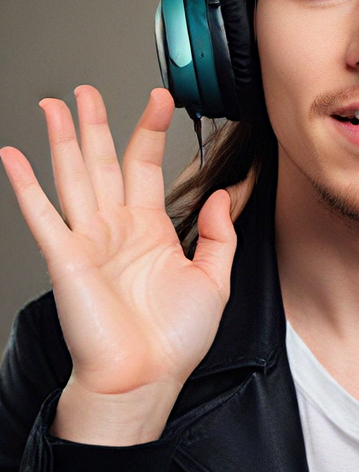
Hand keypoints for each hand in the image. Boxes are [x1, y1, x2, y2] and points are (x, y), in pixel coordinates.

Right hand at [0, 86, 236, 443]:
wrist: (145, 381)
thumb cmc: (174, 339)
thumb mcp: (214, 278)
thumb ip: (220, 234)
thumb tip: (224, 195)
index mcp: (151, 230)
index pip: (148, 166)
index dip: (151, 131)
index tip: (161, 100)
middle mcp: (118, 228)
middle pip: (105, 162)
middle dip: (98, 123)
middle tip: (89, 91)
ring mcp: (89, 240)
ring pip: (74, 176)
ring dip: (64, 140)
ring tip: (57, 106)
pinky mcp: (66, 258)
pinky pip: (42, 214)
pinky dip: (26, 184)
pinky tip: (14, 155)